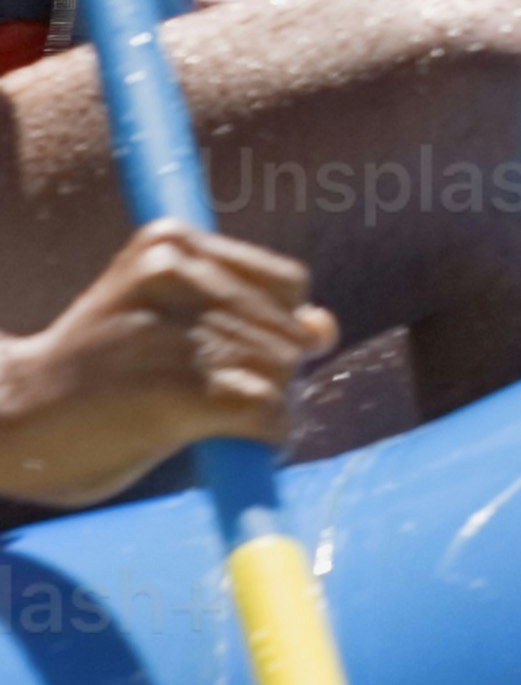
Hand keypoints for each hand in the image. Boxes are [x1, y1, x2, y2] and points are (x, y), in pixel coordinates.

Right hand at [0, 221, 341, 512]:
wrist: (9, 418)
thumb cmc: (96, 372)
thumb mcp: (166, 321)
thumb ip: (247, 316)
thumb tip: (326, 329)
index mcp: (170, 242)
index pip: (287, 286)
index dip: (275, 332)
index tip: (231, 360)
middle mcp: (175, 272)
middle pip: (289, 333)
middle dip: (271, 374)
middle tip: (208, 402)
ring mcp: (176, 331)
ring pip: (282, 374)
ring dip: (265, 408)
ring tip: (204, 420)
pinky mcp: (179, 390)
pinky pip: (267, 412)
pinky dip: (265, 437)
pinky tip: (227, 442)